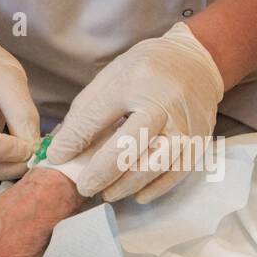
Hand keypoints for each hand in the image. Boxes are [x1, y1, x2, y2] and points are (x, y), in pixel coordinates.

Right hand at [0, 31, 40, 180]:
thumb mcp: (10, 79)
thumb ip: (22, 114)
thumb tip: (33, 148)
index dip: (4, 150)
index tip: (31, 146)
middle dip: (10, 166)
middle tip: (36, 157)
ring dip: (8, 168)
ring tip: (29, 154)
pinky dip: (3, 165)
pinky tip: (18, 153)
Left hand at [47, 22, 224, 202]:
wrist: (198, 61)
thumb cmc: (150, 68)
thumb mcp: (114, 74)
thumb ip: (89, 107)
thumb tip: (66, 144)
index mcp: (134, 81)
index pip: (96, 117)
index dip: (73, 141)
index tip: (58, 158)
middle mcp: (163, 103)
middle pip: (127, 147)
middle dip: (101, 172)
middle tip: (84, 187)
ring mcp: (184, 124)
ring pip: (153, 165)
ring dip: (126, 185)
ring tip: (107, 193)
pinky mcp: (199, 140)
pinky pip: (176, 172)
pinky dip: (155, 188)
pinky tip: (137, 195)